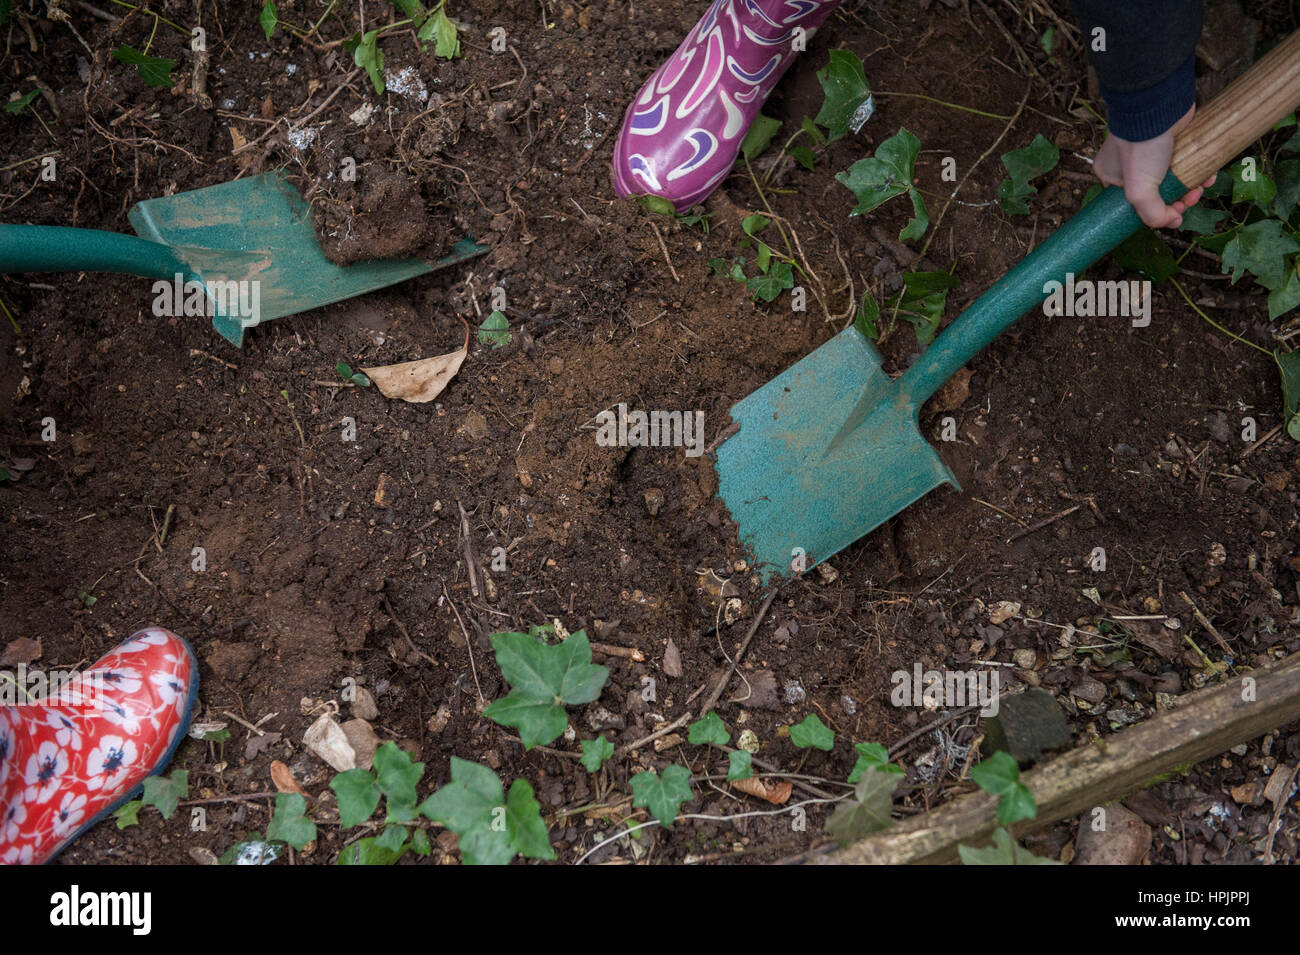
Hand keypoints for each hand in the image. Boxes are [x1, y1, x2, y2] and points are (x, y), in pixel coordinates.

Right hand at [1093, 105, 1215, 227]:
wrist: (1159, 107)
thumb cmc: (1141, 148)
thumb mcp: (1139, 192)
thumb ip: (1152, 214)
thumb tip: (1173, 223)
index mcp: (1112, 176)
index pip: (1134, 204)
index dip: (1156, 212)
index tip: (1173, 213)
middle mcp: (1130, 164)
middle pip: (1157, 192)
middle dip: (1177, 200)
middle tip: (1190, 200)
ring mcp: (1152, 151)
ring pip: (1175, 178)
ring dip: (1191, 187)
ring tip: (1201, 188)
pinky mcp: (1173, 139)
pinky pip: (1187, 161)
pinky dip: (1199, 170)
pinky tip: (1208, 175)